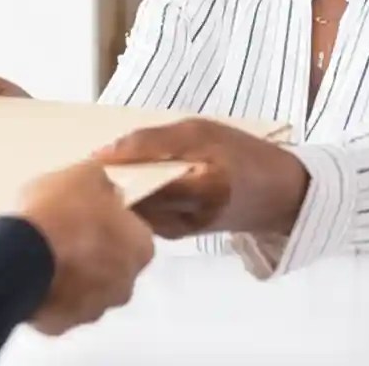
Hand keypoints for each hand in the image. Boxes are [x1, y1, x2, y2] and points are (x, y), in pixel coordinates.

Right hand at [19, 161, 154, 335]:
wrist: (18, 254)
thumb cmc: (58, 214)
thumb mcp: (84, 174)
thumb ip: (103, 183)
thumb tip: (104, 186)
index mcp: (140, 247)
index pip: (135, 235)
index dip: (112, 222)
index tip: (92, 214)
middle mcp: (124, 284)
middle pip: (113, 265)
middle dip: (94, 252)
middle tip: (67, 232)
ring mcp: (93, 308)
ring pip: (86, 289)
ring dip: (71, 275)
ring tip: (44, 252)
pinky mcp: (63, 323)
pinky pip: (58, 306)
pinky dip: (48, 293)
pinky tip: (32, 272)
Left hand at [95, 118, 308, 239]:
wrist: (277, 194)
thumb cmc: (242, 153)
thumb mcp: (203, 131)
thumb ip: (155, 141)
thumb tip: (104, 151)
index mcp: (203, 188)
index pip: (143, 181)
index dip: (113, 169)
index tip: (92, 157)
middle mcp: (189, 218)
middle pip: (133, 202)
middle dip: (109, 184)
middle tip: (93, 165)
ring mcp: (181, 231)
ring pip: (134, 213)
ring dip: (118, 194)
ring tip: (109, 173)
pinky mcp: (176, 236)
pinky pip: (143, 216)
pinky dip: (131, 201)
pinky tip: (128, 185)